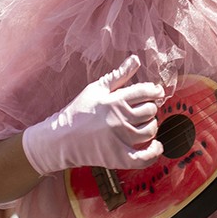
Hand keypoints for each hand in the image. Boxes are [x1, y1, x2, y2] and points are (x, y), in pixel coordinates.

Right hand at [21, 55, 164, 174]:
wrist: (61, 139)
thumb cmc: (78, 111)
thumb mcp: (96, 89)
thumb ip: (119, 75)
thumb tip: (136, 59)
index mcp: (115, 101)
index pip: (145, 92)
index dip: (154, 91)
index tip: (155, 92)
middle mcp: (119, 119)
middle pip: (150, 111)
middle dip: (151, 107)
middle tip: (145, 108)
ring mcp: (119, 139)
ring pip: (149, 130)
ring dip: (151, 126)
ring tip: (145, 124)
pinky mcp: (118, 158)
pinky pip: (144, 158)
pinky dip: (154, 152)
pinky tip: (155, 145)